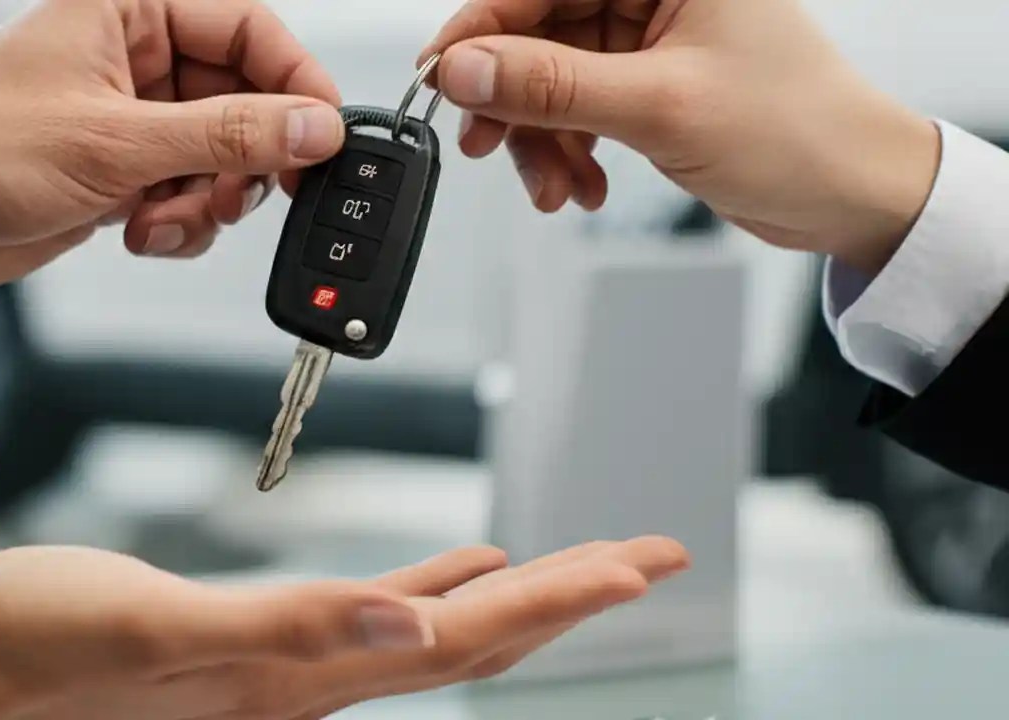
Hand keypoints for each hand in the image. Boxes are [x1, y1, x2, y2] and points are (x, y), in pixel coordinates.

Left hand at [0, 0, 346, 290]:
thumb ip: (226, 134)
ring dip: (207, 200)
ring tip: (163, 217)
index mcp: (129, 8)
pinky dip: (181, 220)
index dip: (294, 81)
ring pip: (225, 154)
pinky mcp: (129, 166)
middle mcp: (138, 55)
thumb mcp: (116, 141)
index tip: (321, 134)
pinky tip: (141, 229)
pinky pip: (193, 190)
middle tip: (239, 194)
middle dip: (245, 158)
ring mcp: (136, 115)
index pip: (249, 26)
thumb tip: (313, 126)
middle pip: (246, 97)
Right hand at [0, 539, 685, 718]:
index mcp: (302, 675)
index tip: (637, 564)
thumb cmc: (44, 650)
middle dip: (573, 593)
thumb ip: (286, 633)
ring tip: (587, 563)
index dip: (559, 597)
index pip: (467, 635)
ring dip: (522, 592)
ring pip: (441, 623)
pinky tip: (461, 570)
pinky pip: (379, 611)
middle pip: (479, 634)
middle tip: (650, 555)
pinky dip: (437, 588)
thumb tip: (409, 631)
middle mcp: (316, 677)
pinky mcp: (262, 640)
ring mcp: (294, 662)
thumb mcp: (155, 627)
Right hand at [423, 0, 942, 273]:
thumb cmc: (798, 130)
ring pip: (549, 79)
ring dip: (540, 139)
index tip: (442, 77)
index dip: (481, 29)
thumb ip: (551, 85)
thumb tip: (466, 69)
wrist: (852, 195)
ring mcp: (648, 39)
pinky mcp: (646, 84)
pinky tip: (583, 184)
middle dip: (511, 99)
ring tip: (556, 186)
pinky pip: (575, 108)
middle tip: (486, 144)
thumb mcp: (659, 106)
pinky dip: (568, 151)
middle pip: (537, 31)